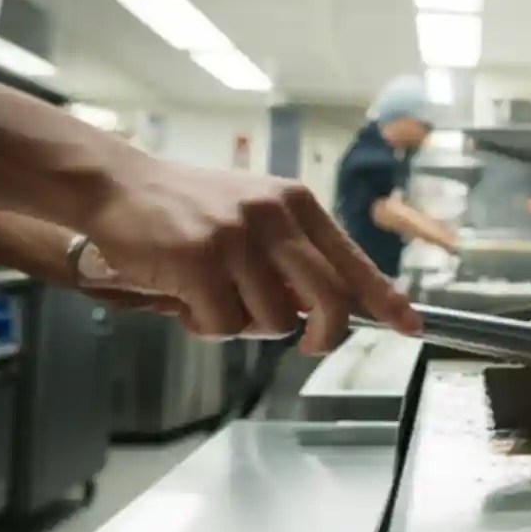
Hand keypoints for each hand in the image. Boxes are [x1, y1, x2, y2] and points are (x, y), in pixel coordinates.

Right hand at [82, 157, 419, 352]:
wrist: (119, 185)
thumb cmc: (190, 209)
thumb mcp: (254, 216)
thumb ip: (292, 258)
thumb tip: (326, 311)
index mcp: (296, 203)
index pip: (352, 259)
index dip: (384, 298)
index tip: (412, 325)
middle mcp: (274, 215)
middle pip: (329, 297)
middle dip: (327, 334)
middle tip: (313, 346)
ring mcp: (237, 236)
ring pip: (274, 319)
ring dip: (245, 325)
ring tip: (214, 297)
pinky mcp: (198, 259)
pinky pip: (225, 324)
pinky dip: (206, 325)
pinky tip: (185, 298)